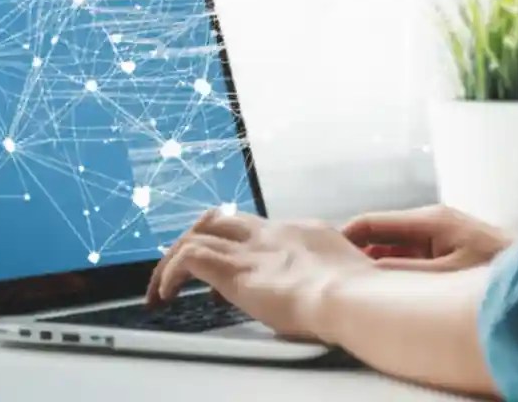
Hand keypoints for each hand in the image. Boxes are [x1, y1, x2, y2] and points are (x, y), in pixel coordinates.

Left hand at [145, 208, 373, 340]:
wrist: (350, 296)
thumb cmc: (357, 297)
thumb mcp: (348, 276)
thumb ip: (335, 277)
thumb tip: (340, 293)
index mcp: (301, 233)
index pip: (256, 230)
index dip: (237, 248)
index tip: (227, 279)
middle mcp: (271, 235)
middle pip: (220, 221)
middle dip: (196, 239)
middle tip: (180, 269)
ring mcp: (251, 251)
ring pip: (196, 235)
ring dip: (172, 260)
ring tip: (161, 288)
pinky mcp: (233, 270)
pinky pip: (188, 259)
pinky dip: (170, 274)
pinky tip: (165, 294)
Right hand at [341, 204, 514, 271]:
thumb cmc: (497, 271)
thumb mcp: (445, 275)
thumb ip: (404, 272)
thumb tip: (368, 270)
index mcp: (430, 220)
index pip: (373, 221)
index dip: (345, 236)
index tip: (324, 253)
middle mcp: (433, 221)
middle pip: (381, 234)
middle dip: (358, 253)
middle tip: (336, 274)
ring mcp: (441, 232)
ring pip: (395, 245)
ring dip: (377, 262)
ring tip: (356, 282)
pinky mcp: (448, 246)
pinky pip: (412, 253)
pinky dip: (396, 267)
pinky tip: (388, 286)